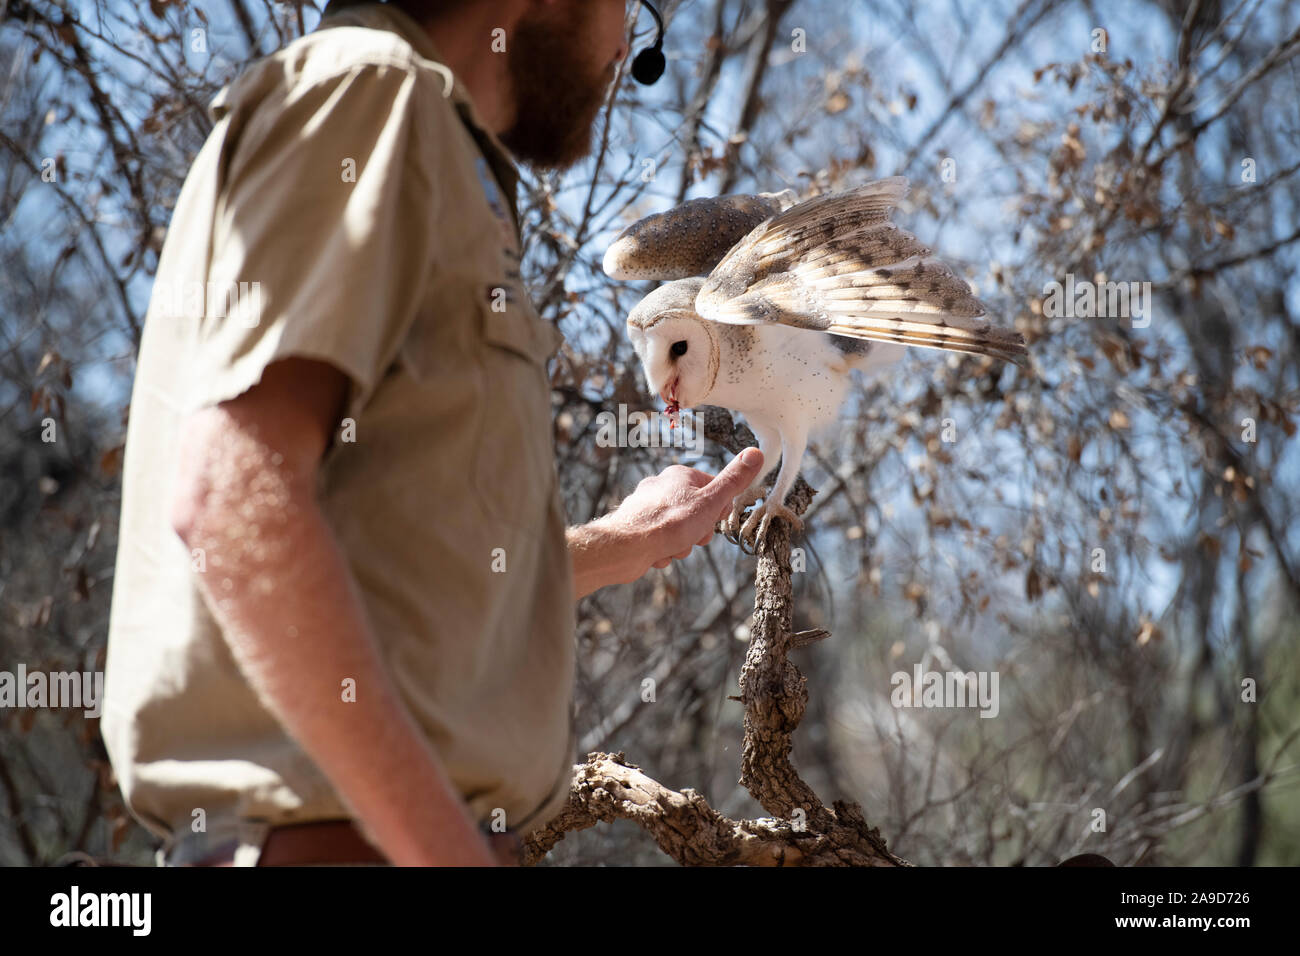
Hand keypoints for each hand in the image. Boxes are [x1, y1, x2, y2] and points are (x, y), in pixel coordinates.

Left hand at [567, 448, 764, 596]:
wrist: (626, 546)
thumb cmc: (670, 522)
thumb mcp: (711, 501)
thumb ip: (733, 480)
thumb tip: (756, 453)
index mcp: (680, 475)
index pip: (714, 489)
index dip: (718, 510)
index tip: (712, 521)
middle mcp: (661, 486)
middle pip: (696, 512)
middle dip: (697, 532)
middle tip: (691, 537)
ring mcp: (647, 506)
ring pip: (678, 530)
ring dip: (680, 545)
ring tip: (671, 547)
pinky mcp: (636, 526)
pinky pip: (660, 540)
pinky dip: (662, 551)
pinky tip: (657, 554)